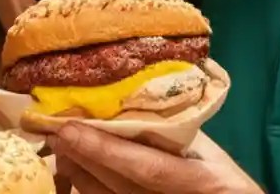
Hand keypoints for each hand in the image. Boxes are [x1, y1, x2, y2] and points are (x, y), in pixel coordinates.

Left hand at [50, 125, 263, 193]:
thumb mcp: (210, 154)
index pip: (147, 168)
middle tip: (53, 129)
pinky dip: (88, 186)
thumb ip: (174, 131)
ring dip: (79, 172)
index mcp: (201, 181)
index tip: (71, 128)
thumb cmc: (226, 181)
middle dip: (83, 157)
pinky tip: (73, 169)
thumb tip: (131, 94)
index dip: (106, 150)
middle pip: (119, 185)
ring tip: (59, 145)